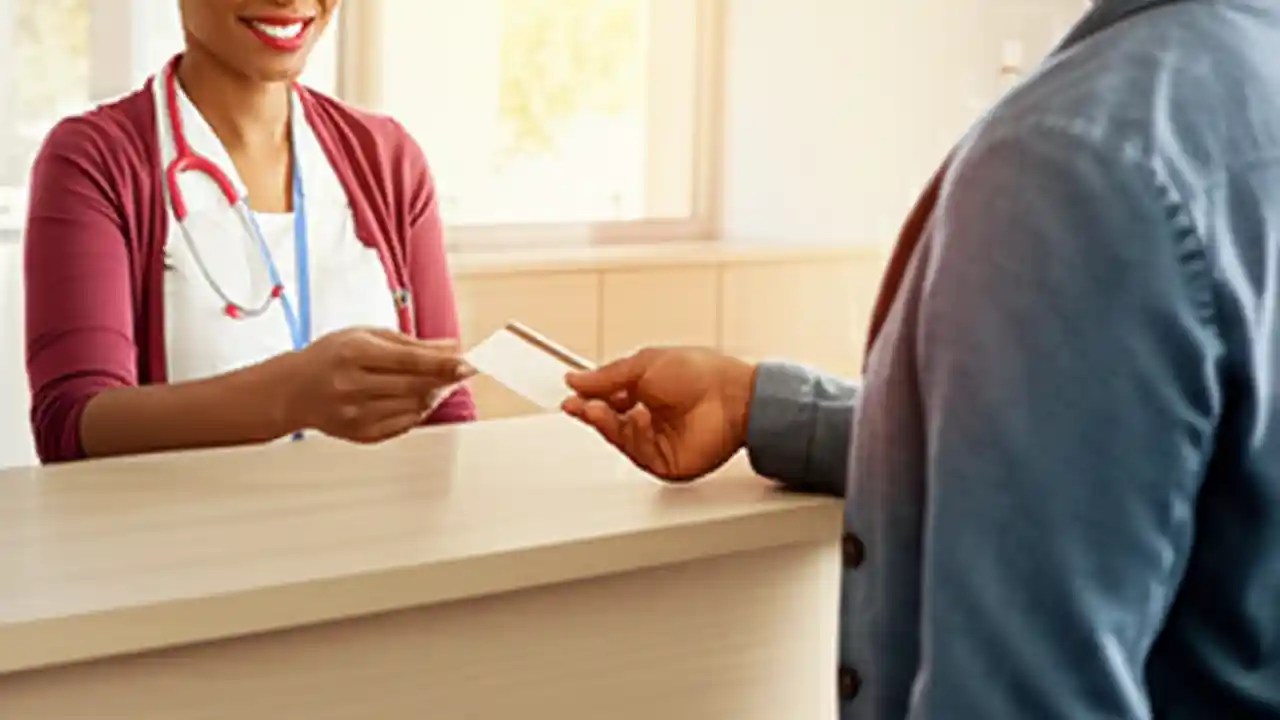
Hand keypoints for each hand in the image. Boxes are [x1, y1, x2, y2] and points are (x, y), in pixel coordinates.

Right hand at [280, 328, 474, 443]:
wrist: (292, 390)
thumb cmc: (331, 356)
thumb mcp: (365, 336)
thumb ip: (410, 343)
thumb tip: (452, 348)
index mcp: (353, 353)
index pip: (410, 360)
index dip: (444, 363)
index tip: (470, 363)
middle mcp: (353, 385)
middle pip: (416, 386)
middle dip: (446, 378)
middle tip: (463, 370)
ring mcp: (356, 414)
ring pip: (415, 407)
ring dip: (436, 393)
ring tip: (439, 381)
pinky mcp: (360, 434)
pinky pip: (405, 424)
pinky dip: (419, 410)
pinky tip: (418, 397)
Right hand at [562, 347, 756, 481]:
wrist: (731, 396)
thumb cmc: (701, 373)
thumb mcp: (644, 364)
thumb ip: (606, 376)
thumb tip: (576, 379)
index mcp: (646, 391)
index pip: (607, 398)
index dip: (587, 397)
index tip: (569, 394)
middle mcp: (651, 417)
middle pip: (608, 422)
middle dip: (589, 412)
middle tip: (575, 404)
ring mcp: (657, 441)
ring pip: (618, 439)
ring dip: (604, 423)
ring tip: (595, 409)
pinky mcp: (665, 462)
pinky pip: (636, 454)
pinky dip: (630, 438)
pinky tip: (634, 419)